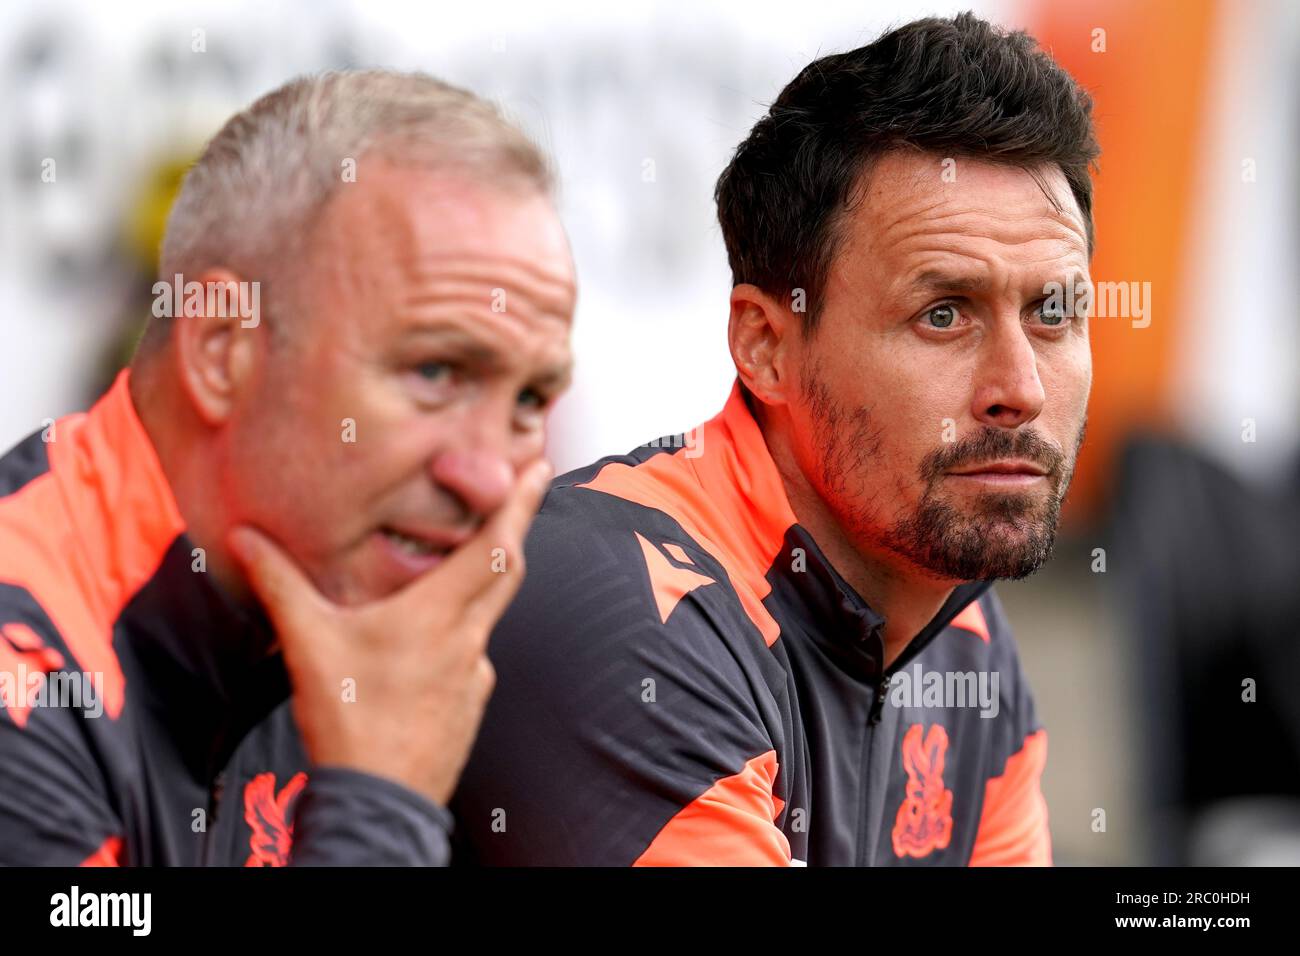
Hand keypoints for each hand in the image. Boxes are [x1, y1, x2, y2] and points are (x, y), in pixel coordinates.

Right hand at [228, 459, 551, 805]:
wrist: (380, 802)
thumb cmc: (349, 721)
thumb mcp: (308, 644)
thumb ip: (280, 583)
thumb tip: (244, 536)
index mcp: (437, 613)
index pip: (496, 545)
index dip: (520, 502)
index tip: (540, 466)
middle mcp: (468, 637)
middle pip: (507, 568)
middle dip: (519, 523)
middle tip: (526, 486)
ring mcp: (474, 671)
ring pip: (491, 610)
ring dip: (487, 578)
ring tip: (466, 556)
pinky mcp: (471, 700)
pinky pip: (474, 652)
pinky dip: (463, 630)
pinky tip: (432, 637)